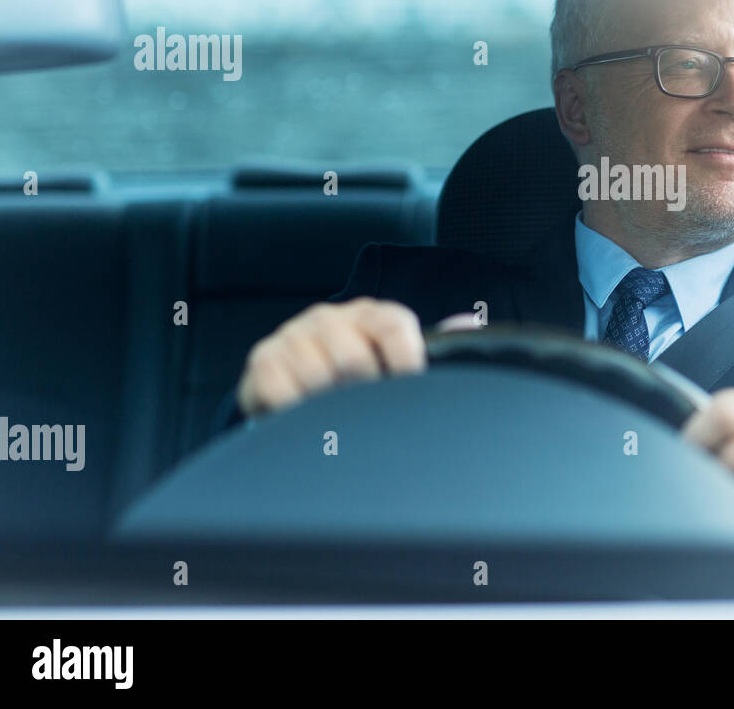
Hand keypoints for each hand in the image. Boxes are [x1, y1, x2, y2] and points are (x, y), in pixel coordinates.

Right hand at [235, 298, 476, 416]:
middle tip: (363, 413)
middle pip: (355, 358)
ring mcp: (294, 335)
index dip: (404, 366)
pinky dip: (297, 414)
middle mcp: (331, 317)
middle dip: (362, 396)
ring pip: (318, 377)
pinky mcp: (263, 360)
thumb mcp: (399, 363)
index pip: (395, 328)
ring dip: (329, 408)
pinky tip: (306, 418)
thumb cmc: (360, 380)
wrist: (295, 387)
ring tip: (335, 416)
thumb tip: (470, 323)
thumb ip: (439, 348)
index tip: (407, 395)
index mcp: (372, 315)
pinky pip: (283, 392)